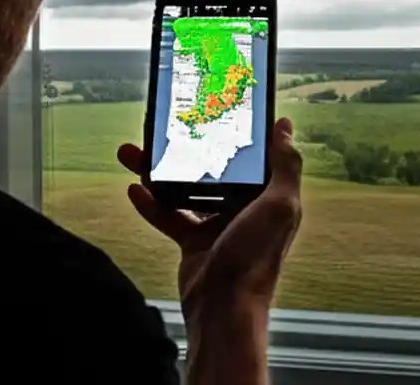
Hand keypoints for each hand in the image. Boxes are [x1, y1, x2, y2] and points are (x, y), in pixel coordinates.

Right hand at [115, 118, 302, 324]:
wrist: (224, 309)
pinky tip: (134, 189)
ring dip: (160, 171)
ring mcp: (218, 226)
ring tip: (135, 153)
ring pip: (185, 189)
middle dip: (187, 148)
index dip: (233, 132)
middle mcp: (245, 208)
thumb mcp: (280, 206)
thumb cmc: (255, 258)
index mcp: (268, 196)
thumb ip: (285, 166)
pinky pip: (169, 217)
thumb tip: (285, 128)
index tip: (213, 109)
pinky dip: (151, 204)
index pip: (251, 155)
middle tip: (163, 128)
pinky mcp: (193, 243)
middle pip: (212, 168)